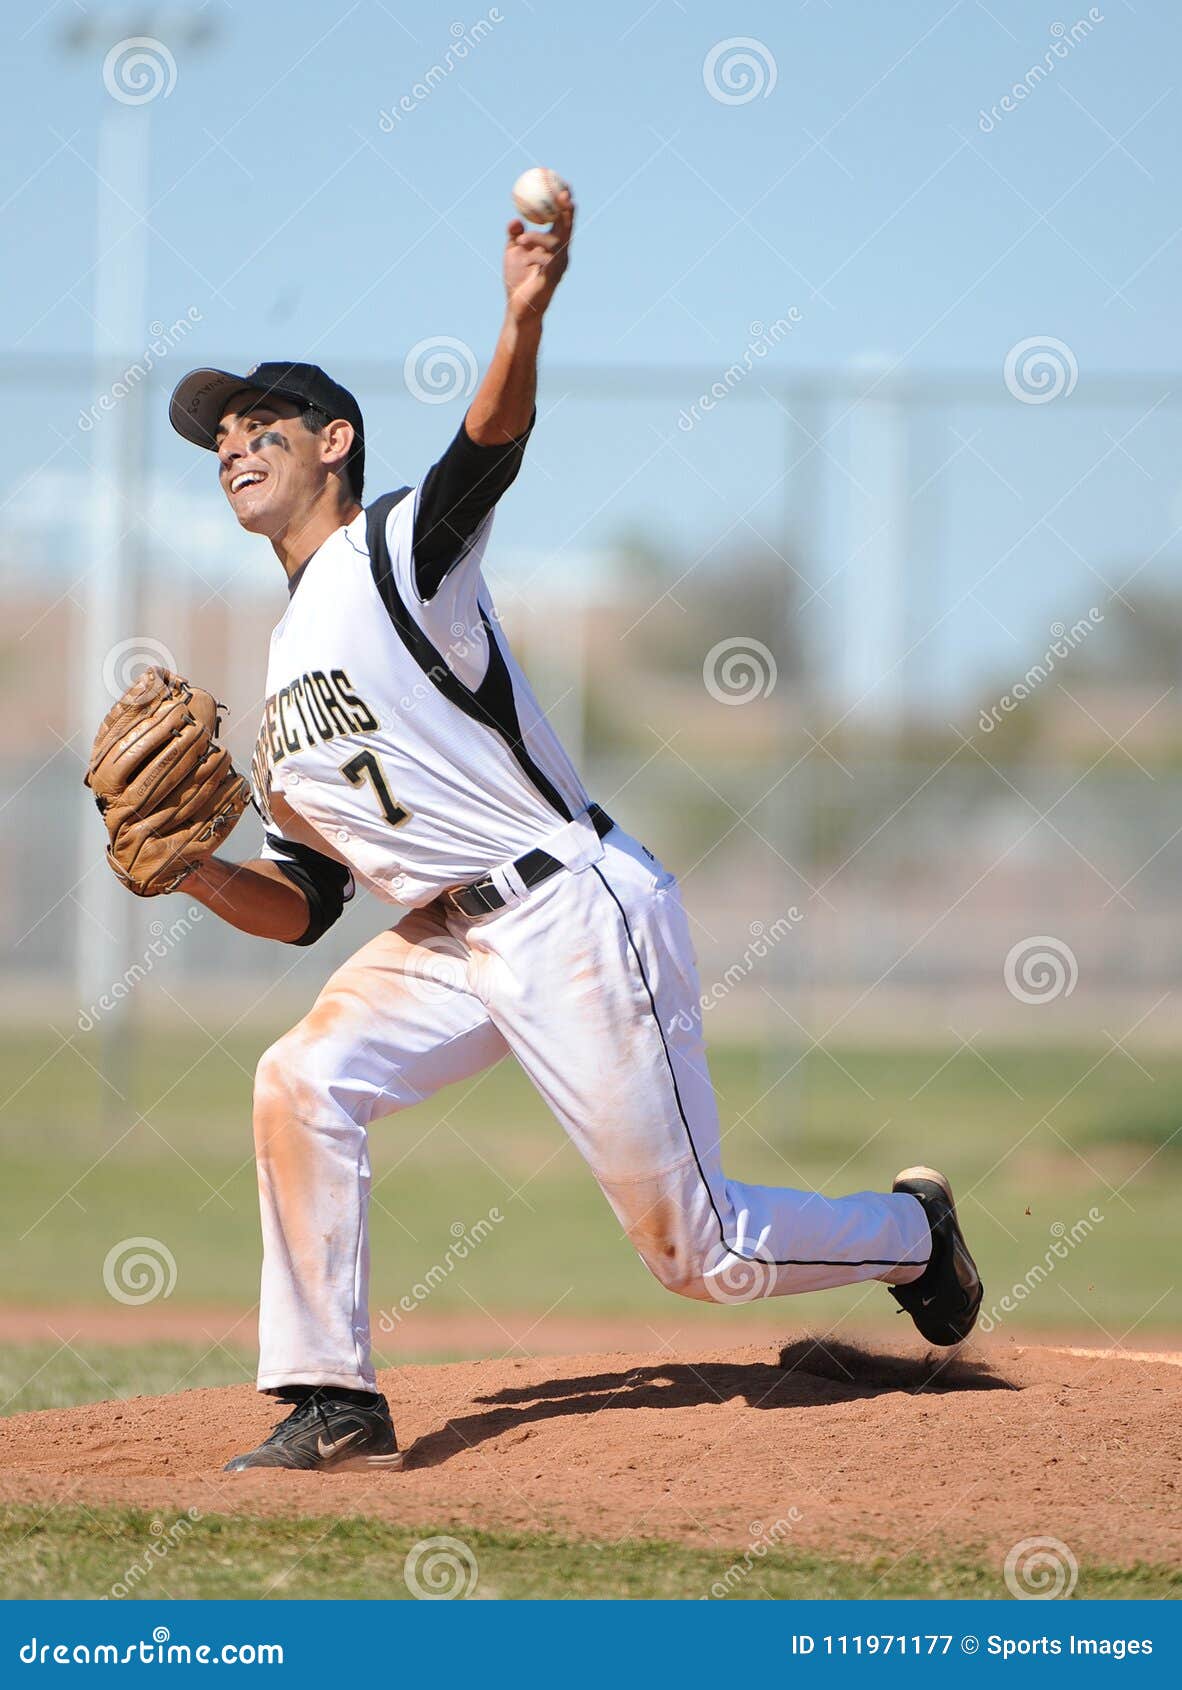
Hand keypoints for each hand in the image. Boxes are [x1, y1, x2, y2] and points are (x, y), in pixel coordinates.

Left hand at [503, 189, 573, 323]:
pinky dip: (534, 255)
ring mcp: (559, 267)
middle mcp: (561, 254)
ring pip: (555, 243)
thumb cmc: (517, 280)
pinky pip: (547, 261)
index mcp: (554, 246)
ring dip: (537, 239)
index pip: (562, 220)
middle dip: (568, 210)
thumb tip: (515, 220)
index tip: (562, 184)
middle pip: (568, 228)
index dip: (564, 203)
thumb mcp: (513, 252)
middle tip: (562, 194)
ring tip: (520, 241)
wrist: (518, 308)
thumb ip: (515, 235)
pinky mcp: (554, 279)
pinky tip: (523, 256)